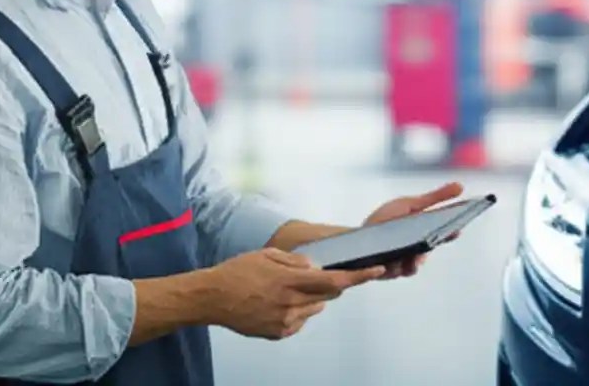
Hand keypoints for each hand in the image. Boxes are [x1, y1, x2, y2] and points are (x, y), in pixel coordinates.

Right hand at [203, 248, 384, 338]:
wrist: (211, 298)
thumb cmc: (238, 272)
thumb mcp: (268, 255)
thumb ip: (296, 261)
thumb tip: (317, 267)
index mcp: (290, 281)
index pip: (334, 281)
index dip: (359, 276)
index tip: (377, 270)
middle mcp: (291, 304)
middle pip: (328, 296)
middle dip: (329, 285)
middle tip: (312, 276)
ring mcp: (285, 321)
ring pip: (315, 309)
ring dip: (311, 298)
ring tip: (284, 289)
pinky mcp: (278, 333)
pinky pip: (300, 321)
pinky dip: (297, 311)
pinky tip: (276, 302)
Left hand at [363, 181, 464, 278]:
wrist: (358, 236)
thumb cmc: (385, 219)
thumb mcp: (410, 204)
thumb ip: (436, 197)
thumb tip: (461, 186)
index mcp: (424, 231)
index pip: (443, 232)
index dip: (451, 232)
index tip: (458, 229)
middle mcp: (417, 249)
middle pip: (430, 249)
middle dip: (428, 249)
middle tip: (429, 243)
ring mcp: (405, 262)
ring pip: (415, 264)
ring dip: (413, 260)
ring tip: (410, 254)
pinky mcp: (391, 272)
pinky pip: (398, 272)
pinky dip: (396, 267)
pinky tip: (390, 262)